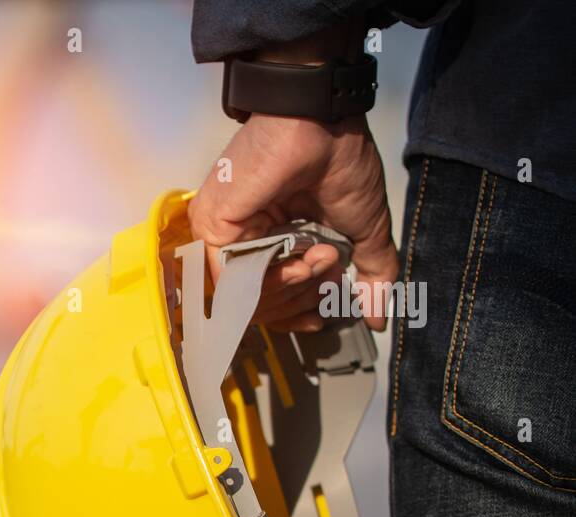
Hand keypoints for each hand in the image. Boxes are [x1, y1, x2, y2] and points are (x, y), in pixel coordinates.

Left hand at [187, 113, 399, 331]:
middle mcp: (243, 239)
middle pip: (258, 303)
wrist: (323, 125)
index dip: (295, 313)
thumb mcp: (363, 230)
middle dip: (300, 299)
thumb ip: (370, 274)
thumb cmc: (341, 163)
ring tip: (319, 259)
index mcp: (271, 238)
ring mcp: (224, 233)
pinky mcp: (212, 226)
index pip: (269, 297)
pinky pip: (233, 281)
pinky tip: (299, 262)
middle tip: (327, 270)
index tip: (319, 316)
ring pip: (245, 297)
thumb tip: (378, 317)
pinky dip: (271, 282)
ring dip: (292, 288)